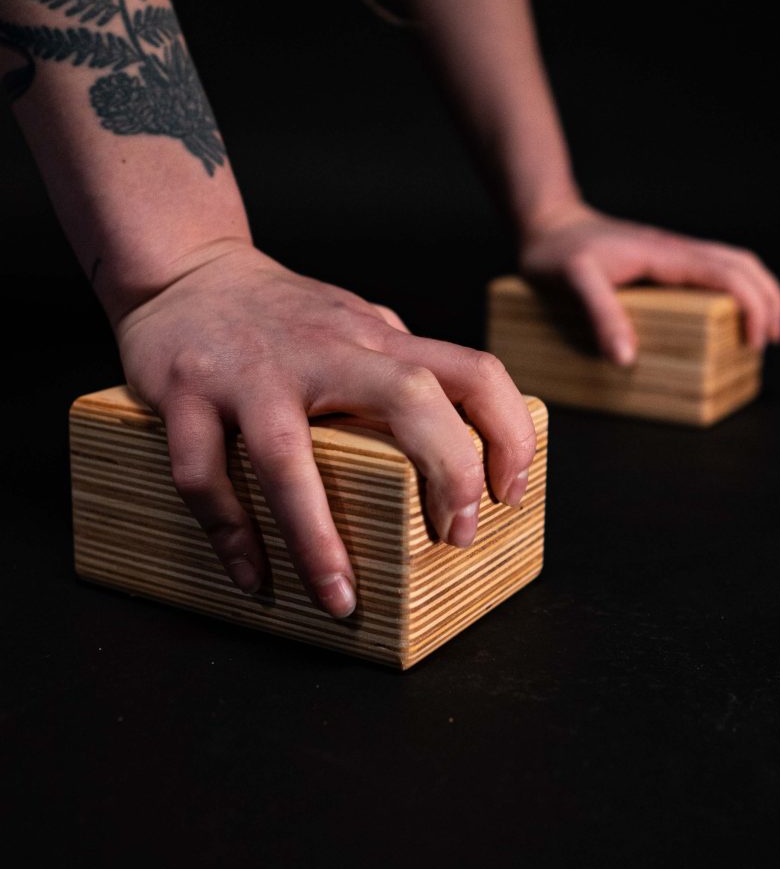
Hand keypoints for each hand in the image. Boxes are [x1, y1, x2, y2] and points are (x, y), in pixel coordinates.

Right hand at [114, 241, 536, 615]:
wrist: (182, 268)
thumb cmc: (276, 311)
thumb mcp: (352, 320)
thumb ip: (396, 361)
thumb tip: (455, 428)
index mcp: (373, 339)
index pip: (470, 371)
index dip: (507, 433)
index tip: (507, 494)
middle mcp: (322, 350)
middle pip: (407, 398)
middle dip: (445, 473)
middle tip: (453, 539)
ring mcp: (251, 373)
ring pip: (288, 458)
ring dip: (316, 538)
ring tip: (339, 600)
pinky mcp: (186, 394)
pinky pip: (204, 475)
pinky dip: (229, 534)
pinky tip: (251, 575)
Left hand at [519, 201, 779, 363]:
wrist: (545, 222)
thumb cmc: (555, 251)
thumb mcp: (574, 280)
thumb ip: (601, 314)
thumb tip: (627, 359)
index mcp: (666, 254)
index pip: (730, 274)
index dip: (752, 307)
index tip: (753, 343)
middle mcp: (676, 250)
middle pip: (744, 265)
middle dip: (768, 299)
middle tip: (770, 340)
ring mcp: (671, 253)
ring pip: (732, 264)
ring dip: (755, 294)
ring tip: (757, 331)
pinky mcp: (661, 260)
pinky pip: (711, 271)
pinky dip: (731, 291)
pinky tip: (720, 316)